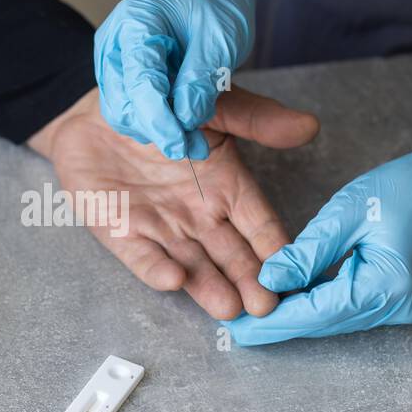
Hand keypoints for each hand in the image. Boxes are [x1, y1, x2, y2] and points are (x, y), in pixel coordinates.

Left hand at [32, 86, 318, 319]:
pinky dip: (155, 269)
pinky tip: (173, 281)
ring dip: (208, 286)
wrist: (101, 103)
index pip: (258, 224)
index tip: (296, 273)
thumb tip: (310, 126)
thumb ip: (257, 120)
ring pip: (191, 263)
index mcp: (226, 187)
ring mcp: (161, 226)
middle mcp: (198, 214)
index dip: (275, 248)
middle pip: (230, 254)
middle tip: (266, 306)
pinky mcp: (121, 231)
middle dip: (249, 281)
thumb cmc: (164, 103)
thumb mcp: (216, 106)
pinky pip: (140, 254)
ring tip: (228, 309)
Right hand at [95, 0, 254, 160]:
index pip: (139, 81)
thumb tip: (184, 120)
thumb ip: (201, 80)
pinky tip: (182, 125)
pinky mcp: (119, 79)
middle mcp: (113, 41)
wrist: (212, 2)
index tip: (180, 146)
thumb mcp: (221, 41)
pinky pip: (129, 113)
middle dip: (156, 129)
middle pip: (121, 103)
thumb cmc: (217, 13)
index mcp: (135, 20)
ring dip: (156, 132)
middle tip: (194, 144)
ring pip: (121, 114)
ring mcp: (112, 61)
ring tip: (194, 136)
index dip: (159, 119)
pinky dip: (155, 126)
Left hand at [226, 129, 411, 343]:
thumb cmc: (406, 188)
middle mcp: (397, 306)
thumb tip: (269, 281)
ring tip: (255, 312)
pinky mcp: (396, 299)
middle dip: (281, 321)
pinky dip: (319, 302)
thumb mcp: (346, 213)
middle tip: (237, 325)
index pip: (318, 312)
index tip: (239, 327)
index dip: (275, 320)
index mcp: (387, 286)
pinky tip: (290, 297)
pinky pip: (349, 306)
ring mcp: (400, 307)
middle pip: (325, 322)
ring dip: (298, 314)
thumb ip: (307, 253)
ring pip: (335, 317)